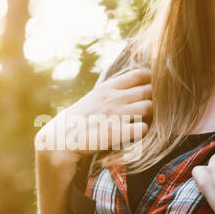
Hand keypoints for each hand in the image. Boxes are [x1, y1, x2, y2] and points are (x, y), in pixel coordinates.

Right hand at [36, 66, 152, 171]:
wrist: (63, 138)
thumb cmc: (80, 119)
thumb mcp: (95, 98)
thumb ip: (113, 91)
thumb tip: (134, 85)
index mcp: (108, 87)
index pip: (139, 75)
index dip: (150, 81)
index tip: (150, 88)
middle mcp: (114, 98)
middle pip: (148, 91)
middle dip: (151, 100)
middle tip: (146, 109)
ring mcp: (117, 115)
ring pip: (149, 107)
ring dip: (149, 115)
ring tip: (140, 121)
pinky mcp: (118, 133)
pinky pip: (143, 128)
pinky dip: (142, 131)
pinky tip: (134, 134)